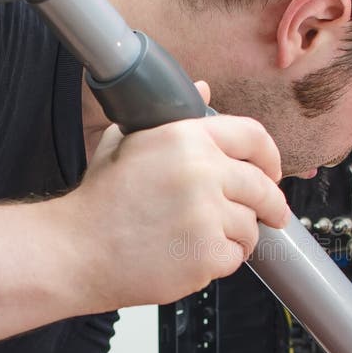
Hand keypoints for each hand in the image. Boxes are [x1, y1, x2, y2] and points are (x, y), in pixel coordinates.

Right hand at [57, 81, 289, 310]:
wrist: (78, 249)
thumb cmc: (102, 201)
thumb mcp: (130, 141)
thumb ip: (174, 116)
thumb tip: (204, 91)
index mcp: (186, 137)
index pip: (253, 136)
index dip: (270, 157)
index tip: (273, 173)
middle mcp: (201, 171)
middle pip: (263, 188)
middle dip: (271, 205)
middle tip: (271, 216)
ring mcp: (206, 214)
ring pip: (250, 226)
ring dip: (238, 236)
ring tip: (205, 237)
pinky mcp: (207, 253)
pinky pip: (236, 257)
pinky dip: (221, 261)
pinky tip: (194, 255)